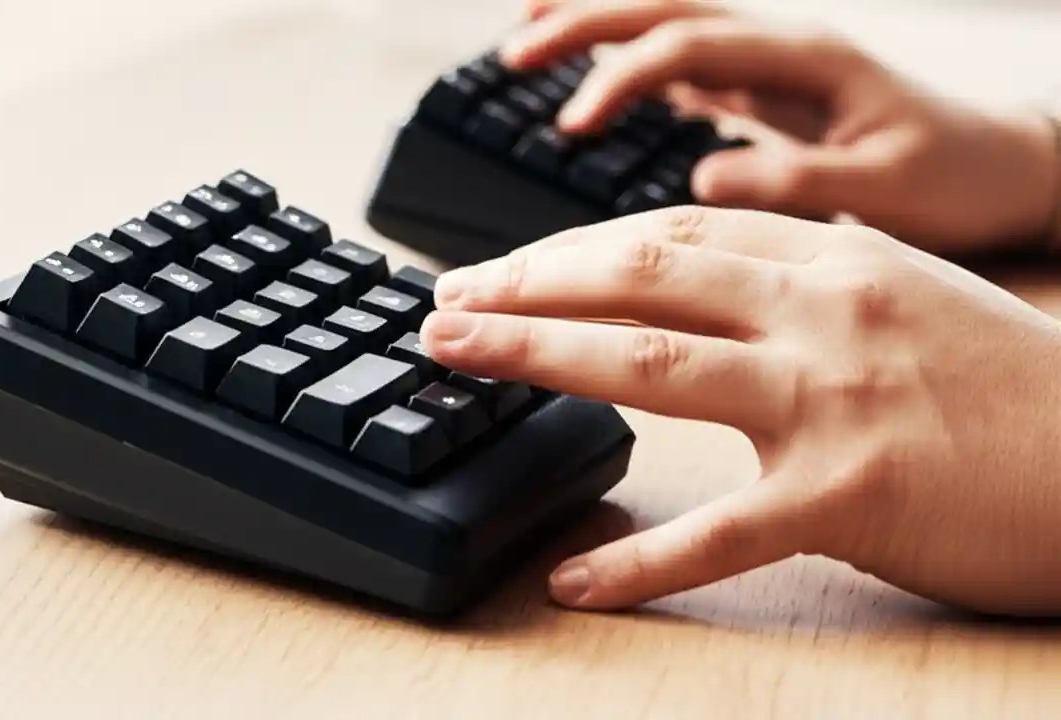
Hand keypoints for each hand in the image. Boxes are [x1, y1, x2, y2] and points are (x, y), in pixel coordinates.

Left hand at [419, 206, 1060, 615]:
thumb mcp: (903, 290)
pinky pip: (720, 534)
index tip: (495, 273)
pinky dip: (638, 563)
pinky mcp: (851, 498)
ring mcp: (833, 399)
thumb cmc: (1010, 385)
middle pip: (639, 277)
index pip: (666, 236)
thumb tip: (711, 268)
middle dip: (523, 287)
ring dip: (538, 357)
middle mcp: (821, 310)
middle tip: (442, 307)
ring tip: (457, 360)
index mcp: (830, 259)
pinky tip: (573, 582)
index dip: (563, 251)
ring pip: (653, 363)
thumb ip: (806, 272)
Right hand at [499, 1, 1058, 254]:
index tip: (571, 121)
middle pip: (666, 8)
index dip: (622, 75)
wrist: (1001, 166)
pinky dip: (628, 61)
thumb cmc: (954, 176)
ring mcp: (769, 65)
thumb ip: (798, 177)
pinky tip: (590, 79)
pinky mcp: (763, 91)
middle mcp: (781, 47)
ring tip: (525, 39)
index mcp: (807, 60)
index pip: (692, 43)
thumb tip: (703, 179)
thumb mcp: (889, 186)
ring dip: (597, 27)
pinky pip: (681, 60)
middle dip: (585, 23)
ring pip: (667, 23)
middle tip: (512, 50)